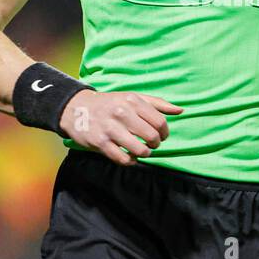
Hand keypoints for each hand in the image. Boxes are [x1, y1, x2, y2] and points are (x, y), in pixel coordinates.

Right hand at [58, 90, 182, 165]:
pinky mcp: (100, 143)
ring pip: (140, 150)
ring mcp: (110, 128)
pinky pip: (124, 159)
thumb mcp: (133, 97)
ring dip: (144, 154)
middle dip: (155, 144)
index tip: (161, 136)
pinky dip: (131, 161)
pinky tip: (130, 156)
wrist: (77, 108)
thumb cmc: (111, 103)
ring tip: (141, 151)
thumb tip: (181, 110)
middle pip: (152, 137)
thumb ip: (157, 104)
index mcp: (132, 100)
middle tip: (151, 144)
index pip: (160, 121)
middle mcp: (122, 113)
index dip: (165, 133)